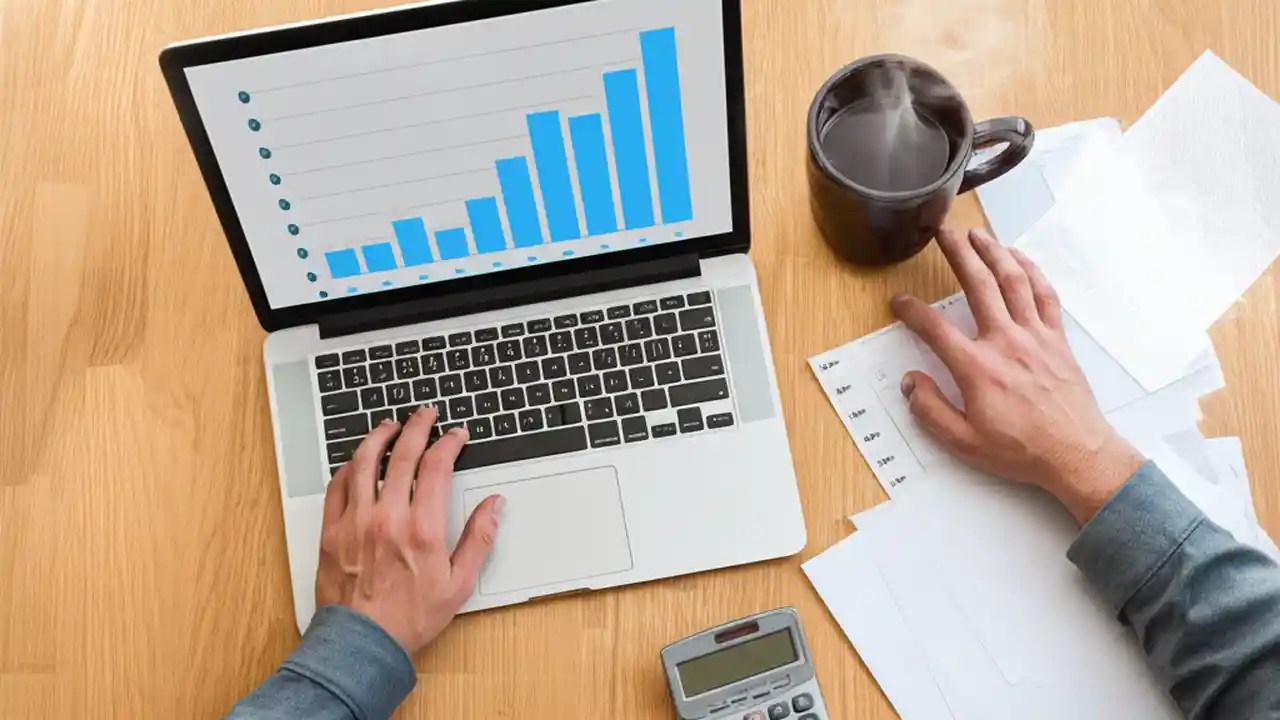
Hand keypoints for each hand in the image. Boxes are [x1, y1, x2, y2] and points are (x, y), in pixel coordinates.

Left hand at [315, 407, 503, 653]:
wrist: (362, 643)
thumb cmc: (410, 618)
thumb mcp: (459, 583)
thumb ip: (479, 538)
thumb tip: (495, 506)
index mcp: (422, 529)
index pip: (436, 467)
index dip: (449, 443)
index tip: (456, 436)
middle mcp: (387, 518)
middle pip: (401, 454)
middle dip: (417, 426)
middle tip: (425, 415)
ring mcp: (355, 521)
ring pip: (364, 462)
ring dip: (379, 436)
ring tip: (389, 425)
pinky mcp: (331, 531)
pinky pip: (337, 486)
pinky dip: (349, 466)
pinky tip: (357, 460)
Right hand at [891, 227, 1143, 523]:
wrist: (1075, 453)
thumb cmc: (1021, 451)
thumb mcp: (963, 442)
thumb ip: (930, 410)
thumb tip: (911, 383)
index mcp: (977, 369)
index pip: (935, 329)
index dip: (912, 312)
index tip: (900, 302)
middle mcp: (1006, 343)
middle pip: (978, 285)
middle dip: (958, 254)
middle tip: (943, 233)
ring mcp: (1035, 337)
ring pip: (1012, 281)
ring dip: (993, 252)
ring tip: (977, 234)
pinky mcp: (1057, 339)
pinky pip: (1044, 295)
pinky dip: (1032, 271)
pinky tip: (1019, 258)